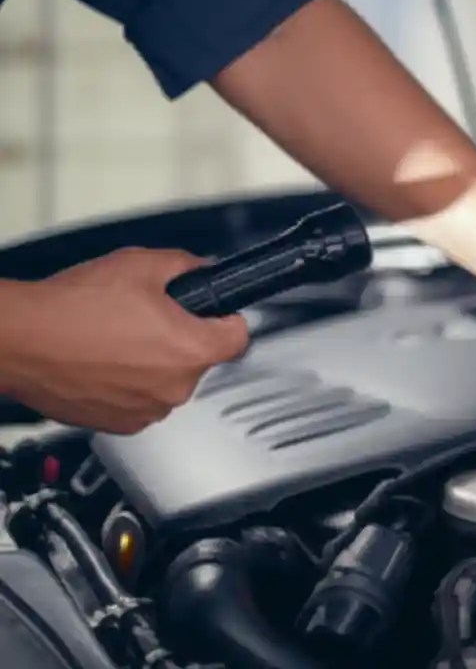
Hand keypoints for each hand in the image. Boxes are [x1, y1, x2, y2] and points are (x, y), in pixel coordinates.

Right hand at [0, 248, 248, 433]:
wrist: (20, 340)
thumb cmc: (73, 307)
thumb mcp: (141, 266)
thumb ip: (186, 266)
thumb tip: (204, 269)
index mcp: (192, 350)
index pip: (239, 338)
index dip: (226, 319)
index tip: (215, 315)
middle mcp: (176, 388)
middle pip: (200, 359)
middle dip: (181, 338)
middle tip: (147, 319)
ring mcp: (148, 410)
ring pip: (169, 382)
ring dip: (153, 364)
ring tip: (118, 339)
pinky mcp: (121, 424)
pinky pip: (141, 401)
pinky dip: (129, 385)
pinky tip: (105, 362)